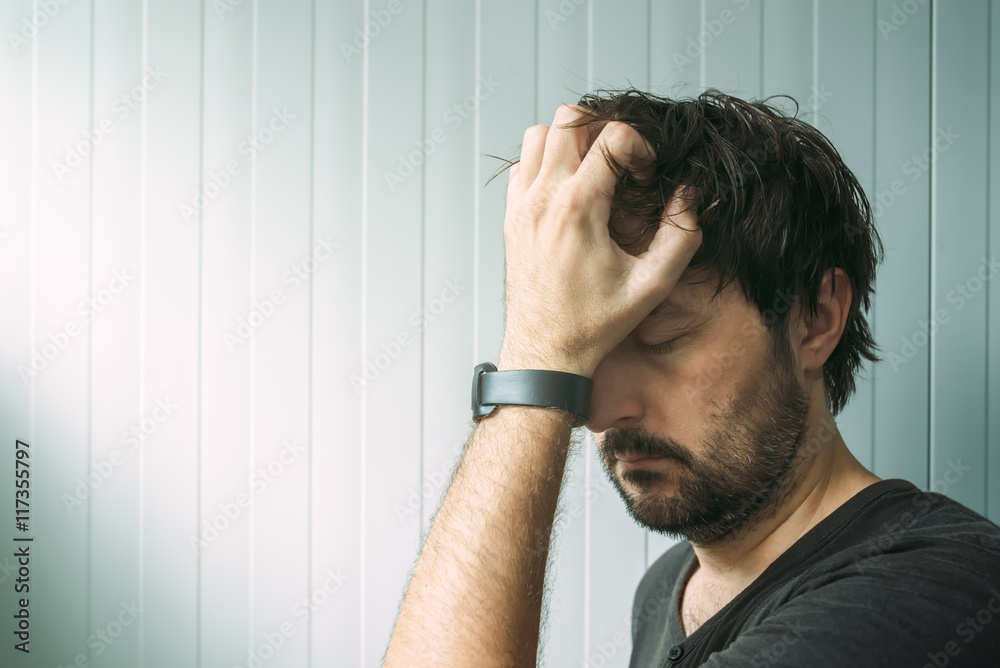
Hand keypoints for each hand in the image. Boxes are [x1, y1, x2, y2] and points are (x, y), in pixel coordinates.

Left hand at [497, 104, 702, 377]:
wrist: (546, 351)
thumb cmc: (594, 322)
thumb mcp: (652, 284)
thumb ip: (681, 236)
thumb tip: (690, 195)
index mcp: (578, 208)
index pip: (612, 136)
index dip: (640, 146)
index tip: (645, 176)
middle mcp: (544, 199)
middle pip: (569, 119)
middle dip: (604, 130)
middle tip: (622, 162)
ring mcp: (522, 206)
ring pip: (538, 135)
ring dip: (570, 141)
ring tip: (594, 170)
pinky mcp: (511, 218)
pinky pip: (521, 166)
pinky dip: (544, 163)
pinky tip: (568, 190)